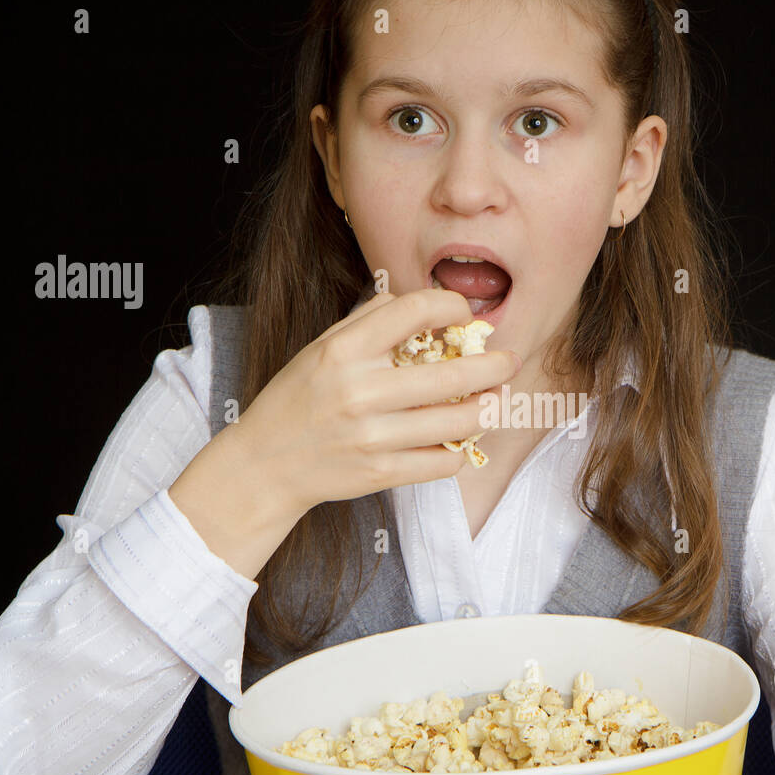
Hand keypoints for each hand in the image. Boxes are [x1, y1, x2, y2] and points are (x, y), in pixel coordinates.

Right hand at [230, 287, 521, 516]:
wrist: (265, 464)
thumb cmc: (297, 399)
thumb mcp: (320, 347)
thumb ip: (367, 321)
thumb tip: (417, 302)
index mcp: (344, 351)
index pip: (415, 310)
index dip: (452, 306)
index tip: (464, 313)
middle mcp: (360, 391)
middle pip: (452, 372)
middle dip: (495, 365)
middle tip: (510, 362)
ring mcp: (372, 436)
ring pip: (458, 420)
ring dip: (488, 409)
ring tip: (495, 400)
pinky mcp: (381, 473)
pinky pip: (444, 462)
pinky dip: (461, 450)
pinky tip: (460, 439)